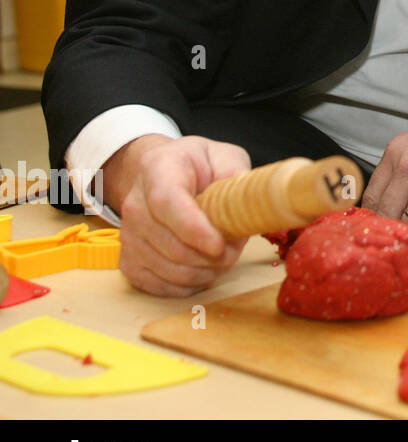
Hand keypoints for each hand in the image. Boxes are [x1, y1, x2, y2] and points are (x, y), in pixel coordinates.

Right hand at [104, 134, 250, 296]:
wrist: (161, 174)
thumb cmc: (197, 166)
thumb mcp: (223, 156)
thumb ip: (235, 174)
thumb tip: (245, 203)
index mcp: (158, 169)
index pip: (167, 202)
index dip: (193, 229)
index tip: (219, 245)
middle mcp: (135, 204)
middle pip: (169, 244)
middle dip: (209, 257)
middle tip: (234, 249)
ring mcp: (128, 235)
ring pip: (166, 269)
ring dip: (203, 272)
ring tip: (223, 257)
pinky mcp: (129, 260)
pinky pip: (157, 285)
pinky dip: (186, 285)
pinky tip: (203, 270)